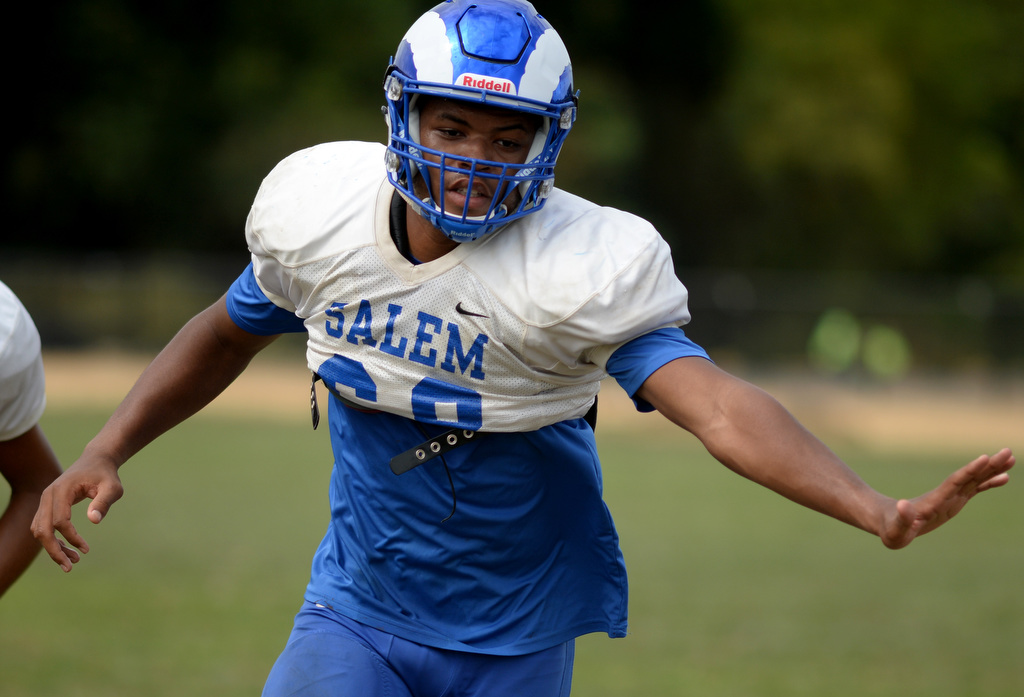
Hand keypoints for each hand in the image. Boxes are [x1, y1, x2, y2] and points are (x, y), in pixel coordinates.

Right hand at [30, 455, 123, 571]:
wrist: (95, 461)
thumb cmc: (105, 475)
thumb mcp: (112, 487)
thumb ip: (104, 502)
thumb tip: (94, 521)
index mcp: (62, 490)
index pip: (60, 520)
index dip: (71, 537)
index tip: (86, 549)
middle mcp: (48, 496)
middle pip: (42, 529)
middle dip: (54, 551)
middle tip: (70, 567)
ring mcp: (44, 501)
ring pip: (40, 531)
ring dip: (52, 548)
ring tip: (72, 561)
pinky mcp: (47, 506)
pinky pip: (43, 527)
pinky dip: (52, 540)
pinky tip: (68, 549)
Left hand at [880, 448, 1013, 549]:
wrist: (889, 523)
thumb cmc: (892, 529)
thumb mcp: (895, 530)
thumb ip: (901, 519)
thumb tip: (902, 505)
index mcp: (934, 501)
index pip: (954, 482)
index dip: (969, 471)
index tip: (985, 458)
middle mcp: (944, 496)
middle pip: (969, 477)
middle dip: (988, 466)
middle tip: (1007, 452)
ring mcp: (949, 498)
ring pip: (974, 480)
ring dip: (992, 470)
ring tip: (1011, 458)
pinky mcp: (952, 502)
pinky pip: (974, 490)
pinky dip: (988, 483)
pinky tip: (1004, 478)